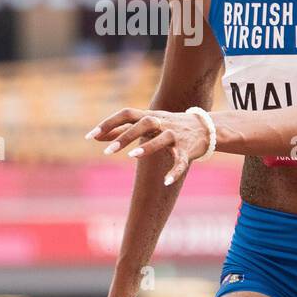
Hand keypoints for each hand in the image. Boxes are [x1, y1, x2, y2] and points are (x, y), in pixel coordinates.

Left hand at [85, 107, 210, 184]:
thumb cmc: (168, 126)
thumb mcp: (145, 125)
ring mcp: (176, 136)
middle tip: (107, 151)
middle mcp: (162, 123)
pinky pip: (181, 161)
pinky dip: (174, 171)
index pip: (127, 114)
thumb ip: (120, 130)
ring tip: (132, 156)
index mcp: (149, 117)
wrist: (205, 128)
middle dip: (125, 136)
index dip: (109, 123)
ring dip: (148, 147)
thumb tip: (95, 136)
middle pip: (144, 123)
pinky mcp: (188, 150)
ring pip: (163, 138)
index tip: (91, 136)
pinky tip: (166, 182)